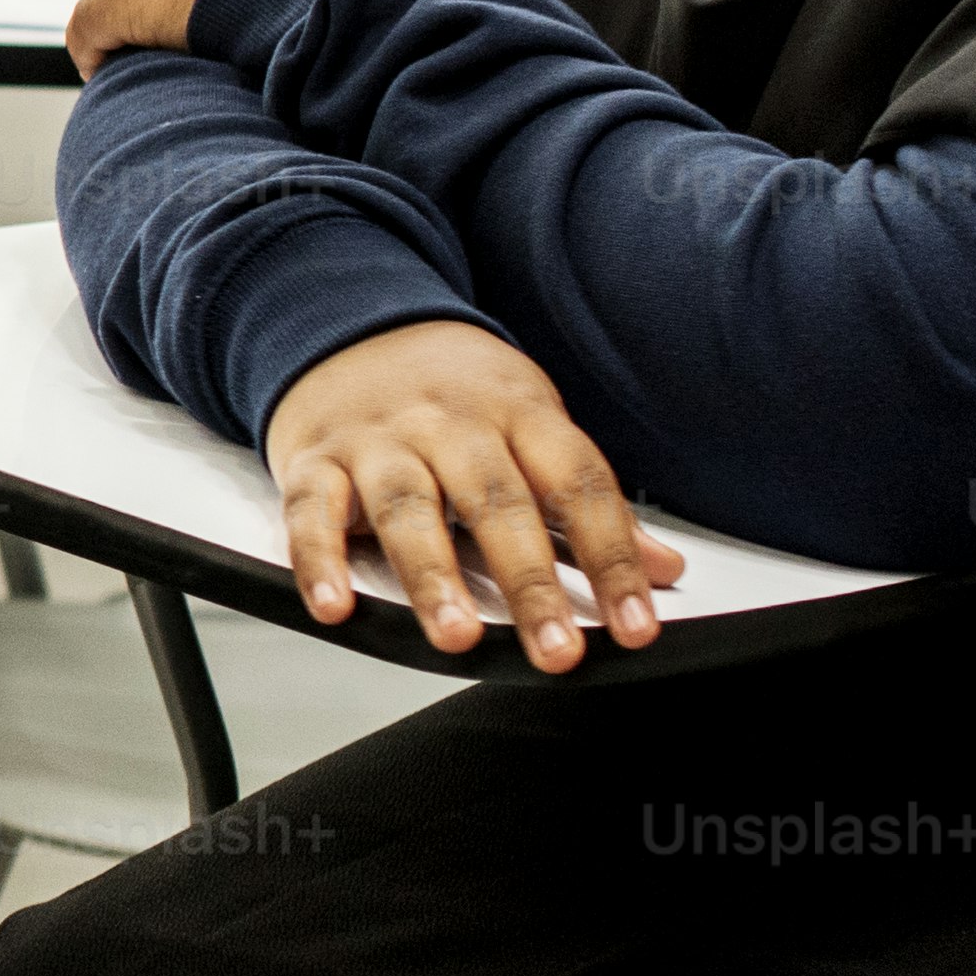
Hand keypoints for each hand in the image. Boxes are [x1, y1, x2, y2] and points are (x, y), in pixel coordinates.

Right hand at [268, 316, 683, 666]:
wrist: (350, 325)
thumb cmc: (452, 393)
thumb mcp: (531, 425)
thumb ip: (585, 503)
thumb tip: (663, 568)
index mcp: (517, 412)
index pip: (577, 484)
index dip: (612, 557)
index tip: (635, 624)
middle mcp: (448, 423)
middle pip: (496, 501)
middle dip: (530, 582)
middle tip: (556, 650)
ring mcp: (378, 440)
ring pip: (407, 508)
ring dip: (434, 576)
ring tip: (457, 635)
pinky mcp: (313, 459)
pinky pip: (312, 510)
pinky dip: (319, 560)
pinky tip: (336, 605)